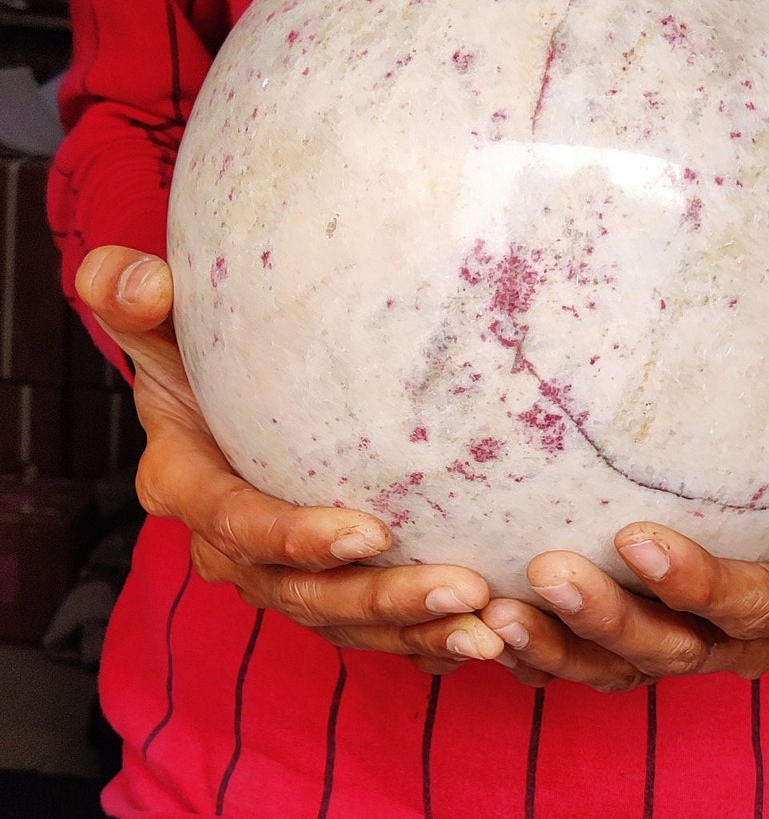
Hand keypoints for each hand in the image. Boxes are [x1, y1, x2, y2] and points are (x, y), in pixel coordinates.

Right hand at [76, 245, 503, 673]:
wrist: (219, 393)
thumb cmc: (196, 349)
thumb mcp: (159, 319)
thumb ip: (130, 296)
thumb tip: (144, 281)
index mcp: (186, 484)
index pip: (236, 523)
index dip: (293, 537)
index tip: (369, 532)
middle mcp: (229, 546)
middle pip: (300, 593)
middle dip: (377, 599)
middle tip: (460, 590)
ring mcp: (276, 572)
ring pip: (341, 620)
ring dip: (412, 632)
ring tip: (488, 629)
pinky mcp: (319, 581)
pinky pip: (366, 626)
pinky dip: (421, 638)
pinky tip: (487, 635)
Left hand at [481, 370, 768, 690]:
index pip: (758, 608)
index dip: (701, 588)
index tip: (637, 537)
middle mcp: (744, 629)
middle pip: (674, 652)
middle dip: (610, 624)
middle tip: (545, 572)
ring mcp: (688, 630)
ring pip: (618, 664)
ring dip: (556, 647)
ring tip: (491, 609)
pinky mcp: (643, 616)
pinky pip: (584, 650)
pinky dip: (535, 646)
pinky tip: (474, 614)